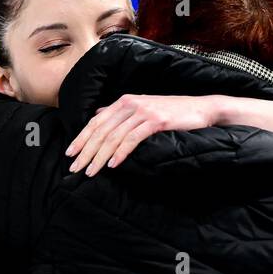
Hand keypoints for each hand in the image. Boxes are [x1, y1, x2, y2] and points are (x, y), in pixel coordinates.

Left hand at [65, 94, 222, 175]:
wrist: (202, 109)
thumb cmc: (173, 112)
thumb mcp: (143, 108)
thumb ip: (120, 112)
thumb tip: (98, 115)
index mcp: (124, 101)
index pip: (95, 122)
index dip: (81, 139)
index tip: (70, 155)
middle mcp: (130, 104)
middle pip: (101, 130)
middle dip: (86, 151)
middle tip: (76, 168)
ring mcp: (143, 112)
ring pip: (114, 137)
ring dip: (100, 156)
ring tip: (91, 172)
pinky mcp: (156, 121)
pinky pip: (132, 139)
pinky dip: (121, 153)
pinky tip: (113, 165)